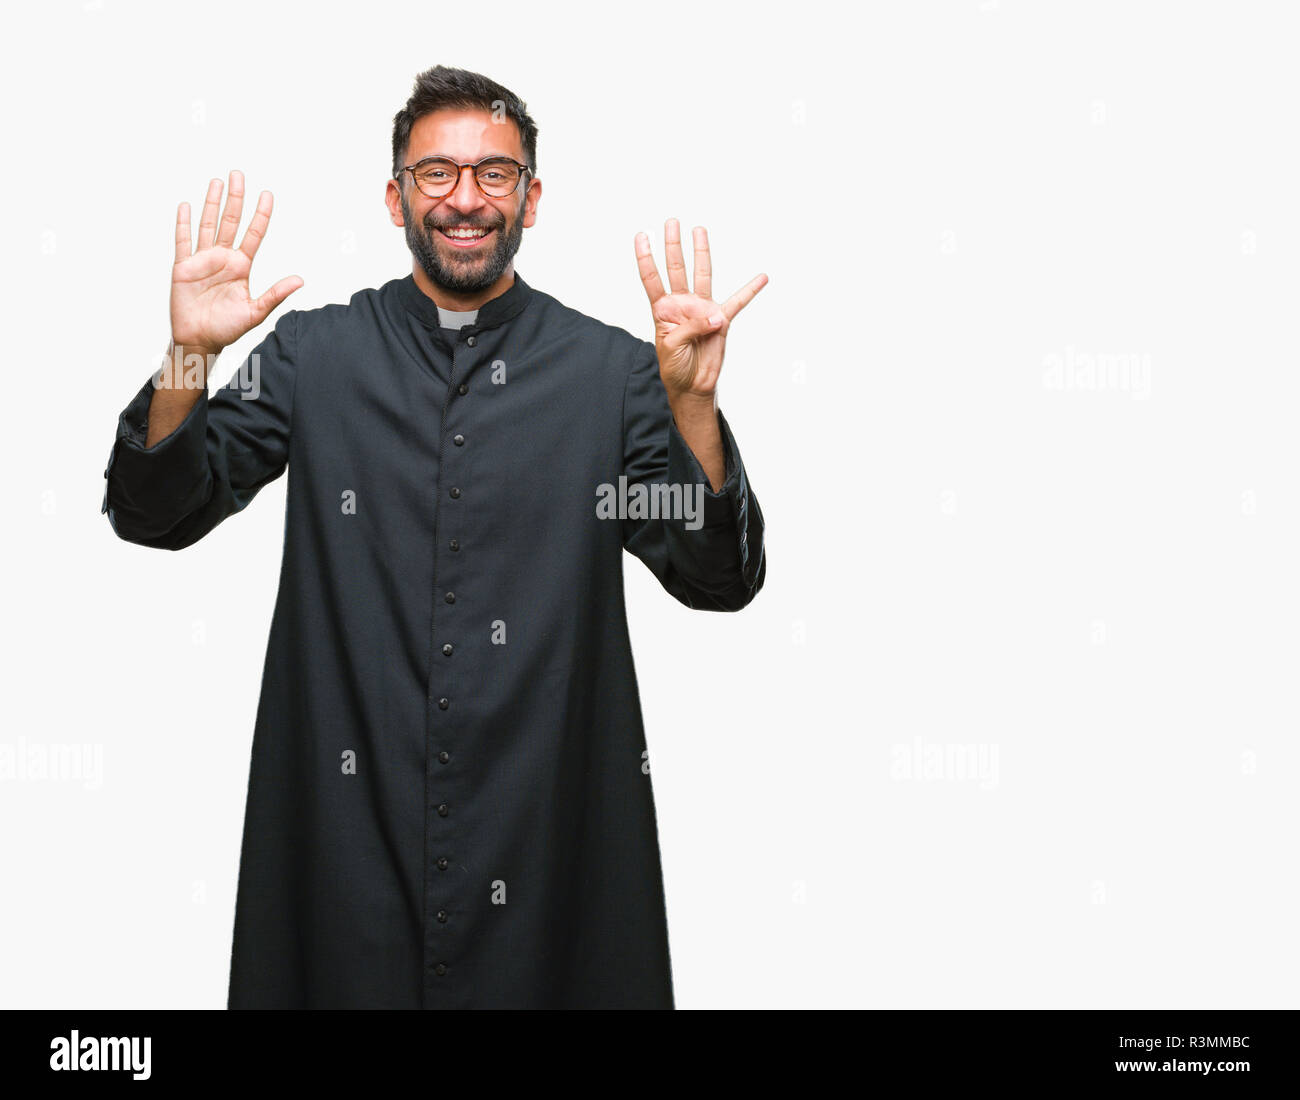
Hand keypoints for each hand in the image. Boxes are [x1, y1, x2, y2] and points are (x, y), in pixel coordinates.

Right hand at [170, 170, 301, 355]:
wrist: (200, 340)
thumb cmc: (227, 328)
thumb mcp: (256, 311)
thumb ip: (276, 294)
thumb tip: (300, 280)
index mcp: (241, 266)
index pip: (253, 234)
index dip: (261, 215)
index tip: (268, 195)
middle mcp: (223, 258)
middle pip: (231, 222)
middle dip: (236, 198)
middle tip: (239, 174)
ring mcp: (202, 260)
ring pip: (208, 224)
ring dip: (212, 203)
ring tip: (218, 182)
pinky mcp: (183, 266)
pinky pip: (183, 240)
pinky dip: (183, 223)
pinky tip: (186, 205)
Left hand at [634, 218, 766, 402]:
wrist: (692, 386)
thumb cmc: (675, 367)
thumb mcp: (672, 347)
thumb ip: (690, 328)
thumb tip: (715, 316)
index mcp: (663, 310)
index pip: (652, 279)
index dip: (645, 258)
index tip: (641, 236)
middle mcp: (682, 304)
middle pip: (676, 268)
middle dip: (672, 245)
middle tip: (672, 222)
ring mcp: (702, 310)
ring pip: (702, 274)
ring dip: (700, 252)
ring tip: (699, 231)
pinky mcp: (721, 321)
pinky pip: (738, 303)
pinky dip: (750, 290)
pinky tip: (761, 277)